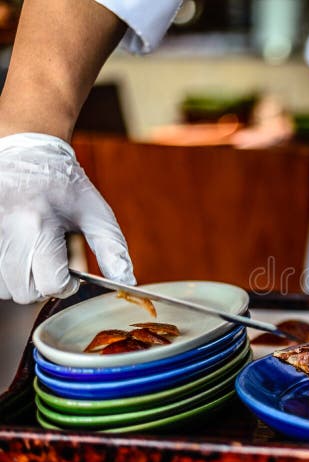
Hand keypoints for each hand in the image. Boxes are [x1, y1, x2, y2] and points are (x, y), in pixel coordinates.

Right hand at [0, 133, 134, 302]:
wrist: (30, 155)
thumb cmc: (66, 187)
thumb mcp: (97, 214)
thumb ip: (112, 249)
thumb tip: (127, 282)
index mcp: (37, 223)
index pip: (50, 283)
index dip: (67, 284)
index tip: (71, 273)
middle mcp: (5, 228)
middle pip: (23, 291)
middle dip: (44, 284)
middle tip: (52, 262)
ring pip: (3, 288)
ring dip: (22, 280)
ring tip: (33, 253)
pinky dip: (5, 272)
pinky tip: (18, 252)